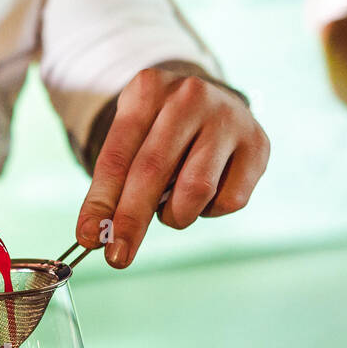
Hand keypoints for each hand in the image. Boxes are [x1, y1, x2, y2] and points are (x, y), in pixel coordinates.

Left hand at [75, 69, 269, 267]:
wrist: (211, 103)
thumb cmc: (160, 131)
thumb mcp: (130, 140)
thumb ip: (113, 183)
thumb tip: (96, 234)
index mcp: (148, 90)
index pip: (117, 156)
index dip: (101, 201)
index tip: (89, 237)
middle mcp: (190, 96)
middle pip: (153, 171)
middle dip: (131, 221)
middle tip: (117, 257)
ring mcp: (228, 118)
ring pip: (196, 190)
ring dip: (175, 215)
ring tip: (170, 206)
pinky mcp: (258, 144)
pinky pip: (229, 200)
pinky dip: (209, 211)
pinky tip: (204, 193)